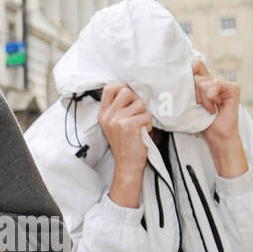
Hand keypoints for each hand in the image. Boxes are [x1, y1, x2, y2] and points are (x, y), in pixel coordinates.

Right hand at [98, 83, 152, 208]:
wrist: (127, 164)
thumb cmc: (125, 143)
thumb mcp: (114, 124)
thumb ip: (118, 108)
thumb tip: (132, 89)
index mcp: (103, 113)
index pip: (109, 88)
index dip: (122, 87)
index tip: (129, 98)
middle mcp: (108, 115)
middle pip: (126, 91)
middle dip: (137, 101)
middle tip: (137, 114)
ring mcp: (117, 120)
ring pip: (139, 103)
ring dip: (144, 113)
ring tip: (140, 125)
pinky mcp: (128, 125)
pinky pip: (146, 115)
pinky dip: (149, 123)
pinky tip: (144, 131)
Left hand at [193, 59, 248, 177]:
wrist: (216, 136)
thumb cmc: (203, 122)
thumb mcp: (190, 102)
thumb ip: (187, 86)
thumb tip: (182, 72)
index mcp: (205, 80)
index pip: (195, 64)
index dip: (189, 72)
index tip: (187, 91)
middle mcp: (215, 79)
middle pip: (196, 77)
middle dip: (195, 95)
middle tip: (201, 107)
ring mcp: (225, 83)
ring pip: (203, 83)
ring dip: (203, 99)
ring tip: (209, 110)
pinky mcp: (233, 88)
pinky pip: (216, 84)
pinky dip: (212, 96)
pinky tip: (215, 106)